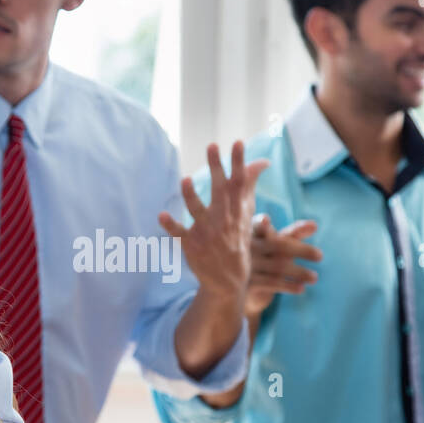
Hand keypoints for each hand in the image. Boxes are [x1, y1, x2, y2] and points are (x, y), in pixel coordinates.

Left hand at [159, 141, 269, 304]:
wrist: (229, 279)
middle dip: (216, 168)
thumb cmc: (237, 238)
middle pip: (220, 190)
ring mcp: (207, 232)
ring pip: (199, 212)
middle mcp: (223, 218)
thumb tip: (262, 161)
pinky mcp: (191, 244)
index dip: (239, 162)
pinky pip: (180, 234)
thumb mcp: (247, 212)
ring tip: (186, 180)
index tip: (238, 143)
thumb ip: (249, 185)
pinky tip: (162, 215)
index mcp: (236, 209)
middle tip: (212, 146)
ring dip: (192, 196)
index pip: (239, 181)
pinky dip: (171, 226)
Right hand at [246, 215, 321, 317]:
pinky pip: (273, 283)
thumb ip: (292, 233)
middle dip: (302, 250)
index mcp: (251, 233)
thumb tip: (315, 225)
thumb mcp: (275, 244)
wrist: (237, 288)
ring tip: (314, 277)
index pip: (262, 225)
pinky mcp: (248, 284)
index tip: (271, 220)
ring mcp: (247, 266)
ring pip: (279, 266)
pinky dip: (289, 285)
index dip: (266, 222)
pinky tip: (301, 288)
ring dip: (300, 272)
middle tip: (320, 256)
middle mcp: (248, 247)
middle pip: (280, 245)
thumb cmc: (263, 258)